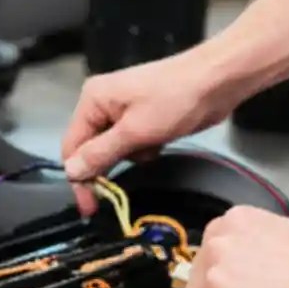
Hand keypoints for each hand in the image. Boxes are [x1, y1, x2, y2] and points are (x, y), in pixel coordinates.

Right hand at [61, 50, 238, 215]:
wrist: (218, 80)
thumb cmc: (174, 101)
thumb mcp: (134, 132)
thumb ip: (100, 154)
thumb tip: (70, 173)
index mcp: (92, 100)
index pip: (72, 146)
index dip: (78, 177)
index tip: (90, 207)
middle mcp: (102, 104)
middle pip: (89, 148)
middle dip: (106, 166)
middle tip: (117, 192)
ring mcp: (123, 110)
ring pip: (112, 148)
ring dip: (128, 157)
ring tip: (149, 148)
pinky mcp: (143, 117)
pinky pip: (131, 143)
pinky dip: (142, 149)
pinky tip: (158, 143)